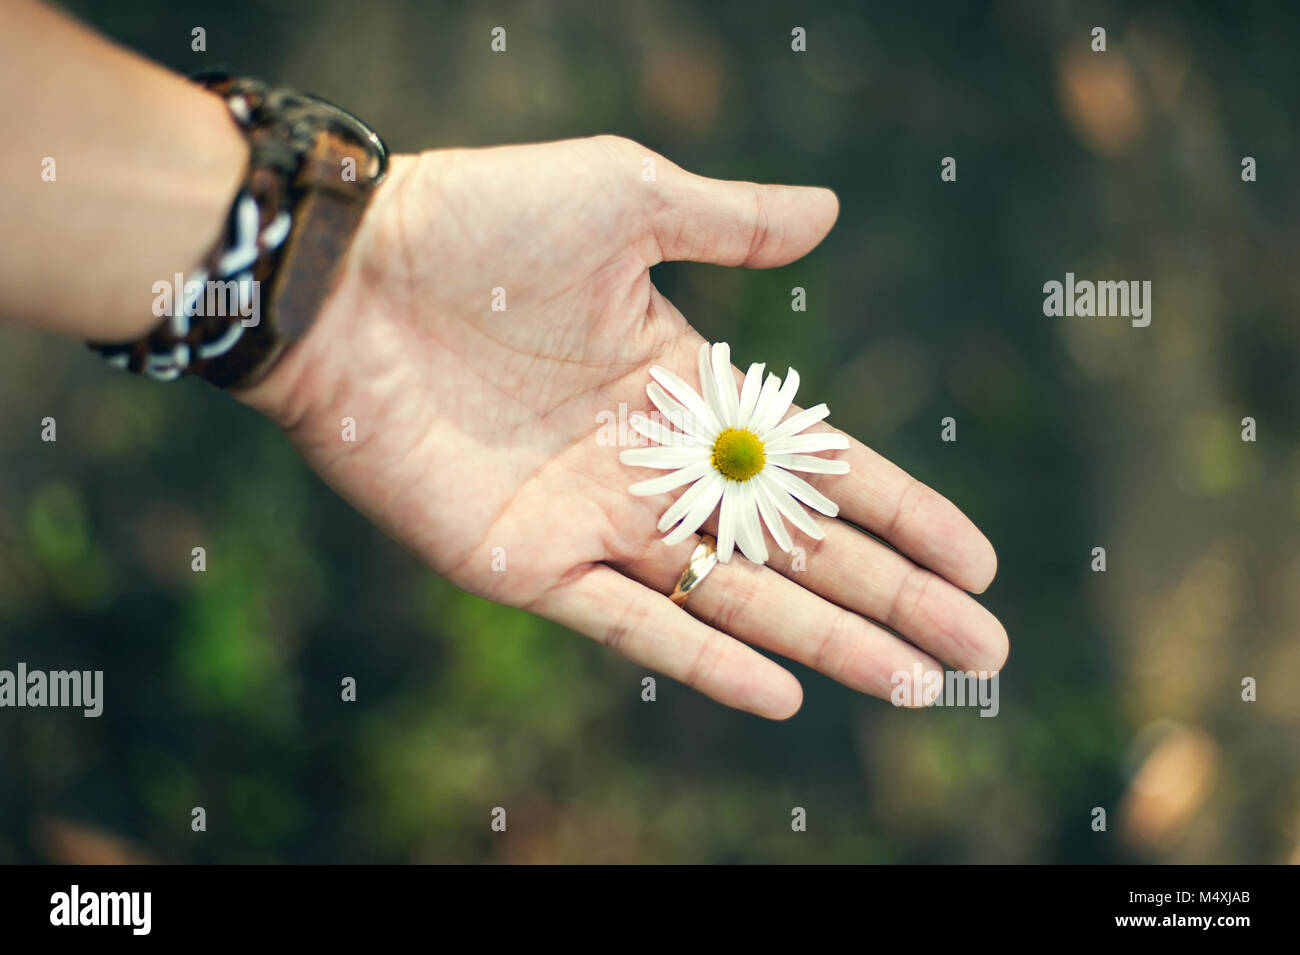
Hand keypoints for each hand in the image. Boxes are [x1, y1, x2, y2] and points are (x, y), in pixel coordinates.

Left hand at [237, 135, 1005, 718]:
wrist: (350, 277)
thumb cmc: (481, 223)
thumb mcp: (628, 198)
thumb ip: (731, 223)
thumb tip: (832, 213)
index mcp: (689, 389)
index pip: (822, 467)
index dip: (902, 514)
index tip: (977, 558)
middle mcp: (657, 468)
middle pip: (801, 551)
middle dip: (896, 599)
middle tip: (980, 653)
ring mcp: (597, 524)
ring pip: (739, 600)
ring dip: (832, 643)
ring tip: (918, 685)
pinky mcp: (531, 565)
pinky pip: (634, 627)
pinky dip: (706, 661)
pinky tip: (785, 694)